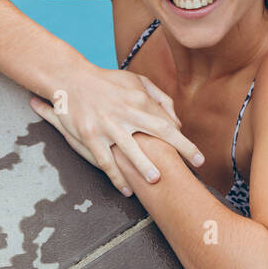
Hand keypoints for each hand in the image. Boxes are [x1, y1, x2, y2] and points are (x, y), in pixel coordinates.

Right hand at [28, 66, 204, 196]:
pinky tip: (126, 189)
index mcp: (139, 99)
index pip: (167, 121)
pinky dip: (116, 176)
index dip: (181, 138)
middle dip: (181, 147)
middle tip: (197, 164)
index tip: (193, 154)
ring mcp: (107, 125)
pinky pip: (105, 160)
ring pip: (130, 149)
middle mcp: (127, 112)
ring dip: (144, 165)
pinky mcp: (90, 136)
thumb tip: (177, 122)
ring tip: (156, 180)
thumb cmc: (107, 82)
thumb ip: (159, 99)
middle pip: (160, 130)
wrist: (70, 79)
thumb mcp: (135, 81)